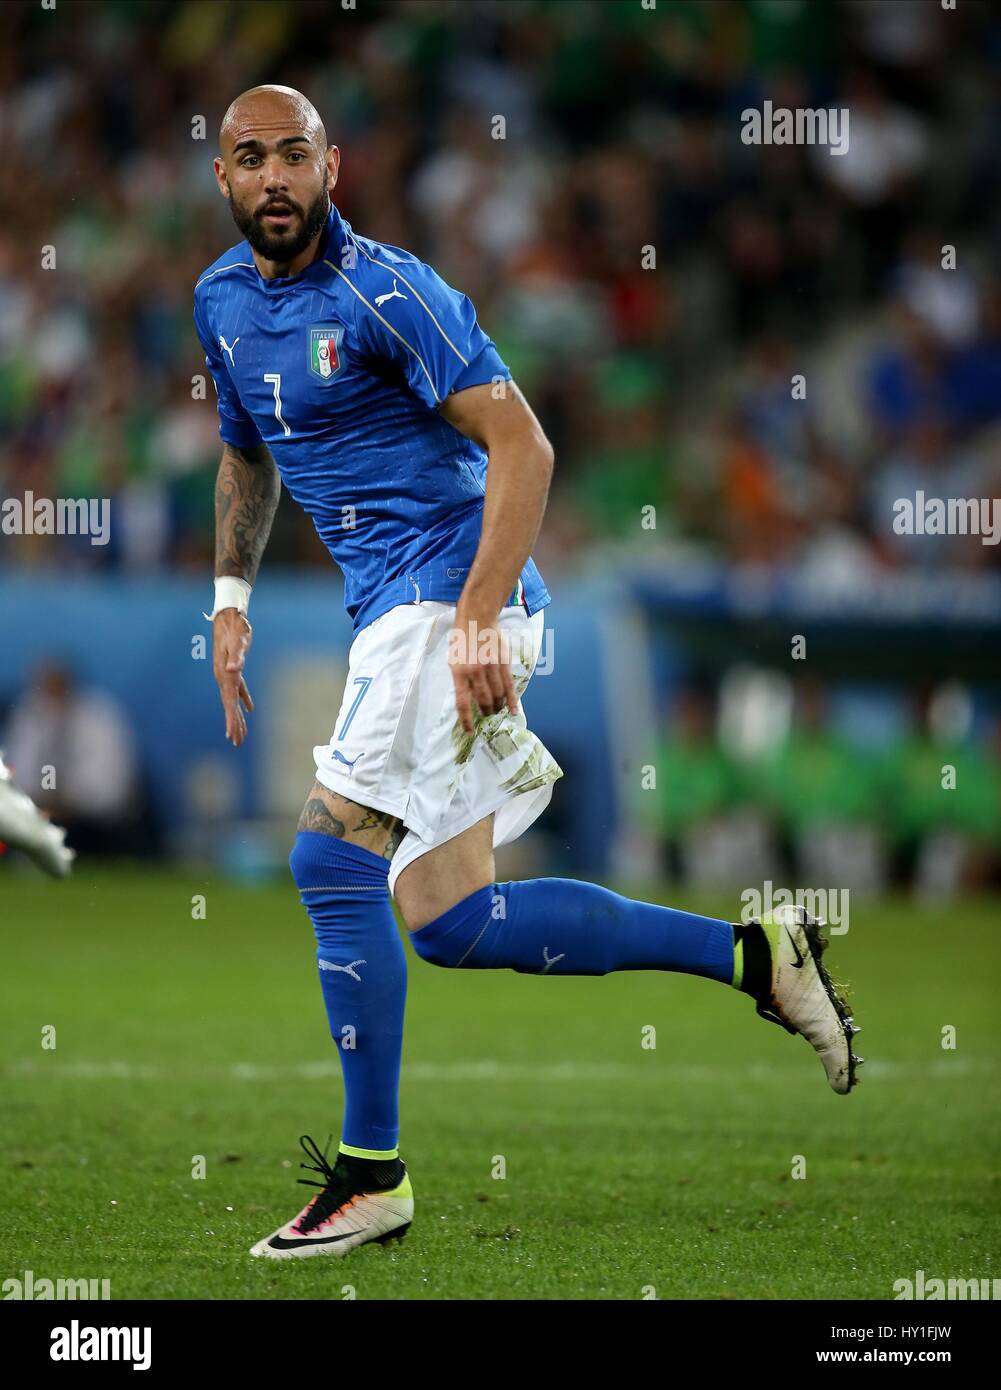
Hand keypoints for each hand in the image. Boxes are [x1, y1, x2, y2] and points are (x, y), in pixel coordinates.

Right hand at [212, 608, 253, 745]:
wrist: (228, 616)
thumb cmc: (236, 628)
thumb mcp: (239, 641)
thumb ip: (237, 656)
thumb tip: (234, 669)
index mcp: (225, 675)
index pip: (229, 702)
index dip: (231, 720)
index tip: (232, 736)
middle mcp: (223, 677)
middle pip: (229, 706)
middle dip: (233, 725)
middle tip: (237, 743)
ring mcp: (226, 674)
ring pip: (232, 700)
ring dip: (237, 717)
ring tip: (240, 734)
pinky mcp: (233, 669)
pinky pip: (238, 690)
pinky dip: (244, 701)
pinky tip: (249, 710)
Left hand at [448, 605, 518, 735]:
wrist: (478, 618)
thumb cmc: (462, 638)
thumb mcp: (453, 659)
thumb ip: (460, 678)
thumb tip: (467, 697)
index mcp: (459, 672)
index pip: (462, 703)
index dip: (466, 720)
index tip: (470, 732)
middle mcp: (475, 672)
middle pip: (483, 701)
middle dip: (486, 712)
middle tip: (487, 716)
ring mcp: (491, 668)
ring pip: (497, 695)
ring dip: (497, 707)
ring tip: (497, 710)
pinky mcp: (503, 663)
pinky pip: (509, 686)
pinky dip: (511, 700)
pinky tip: (512, 711)